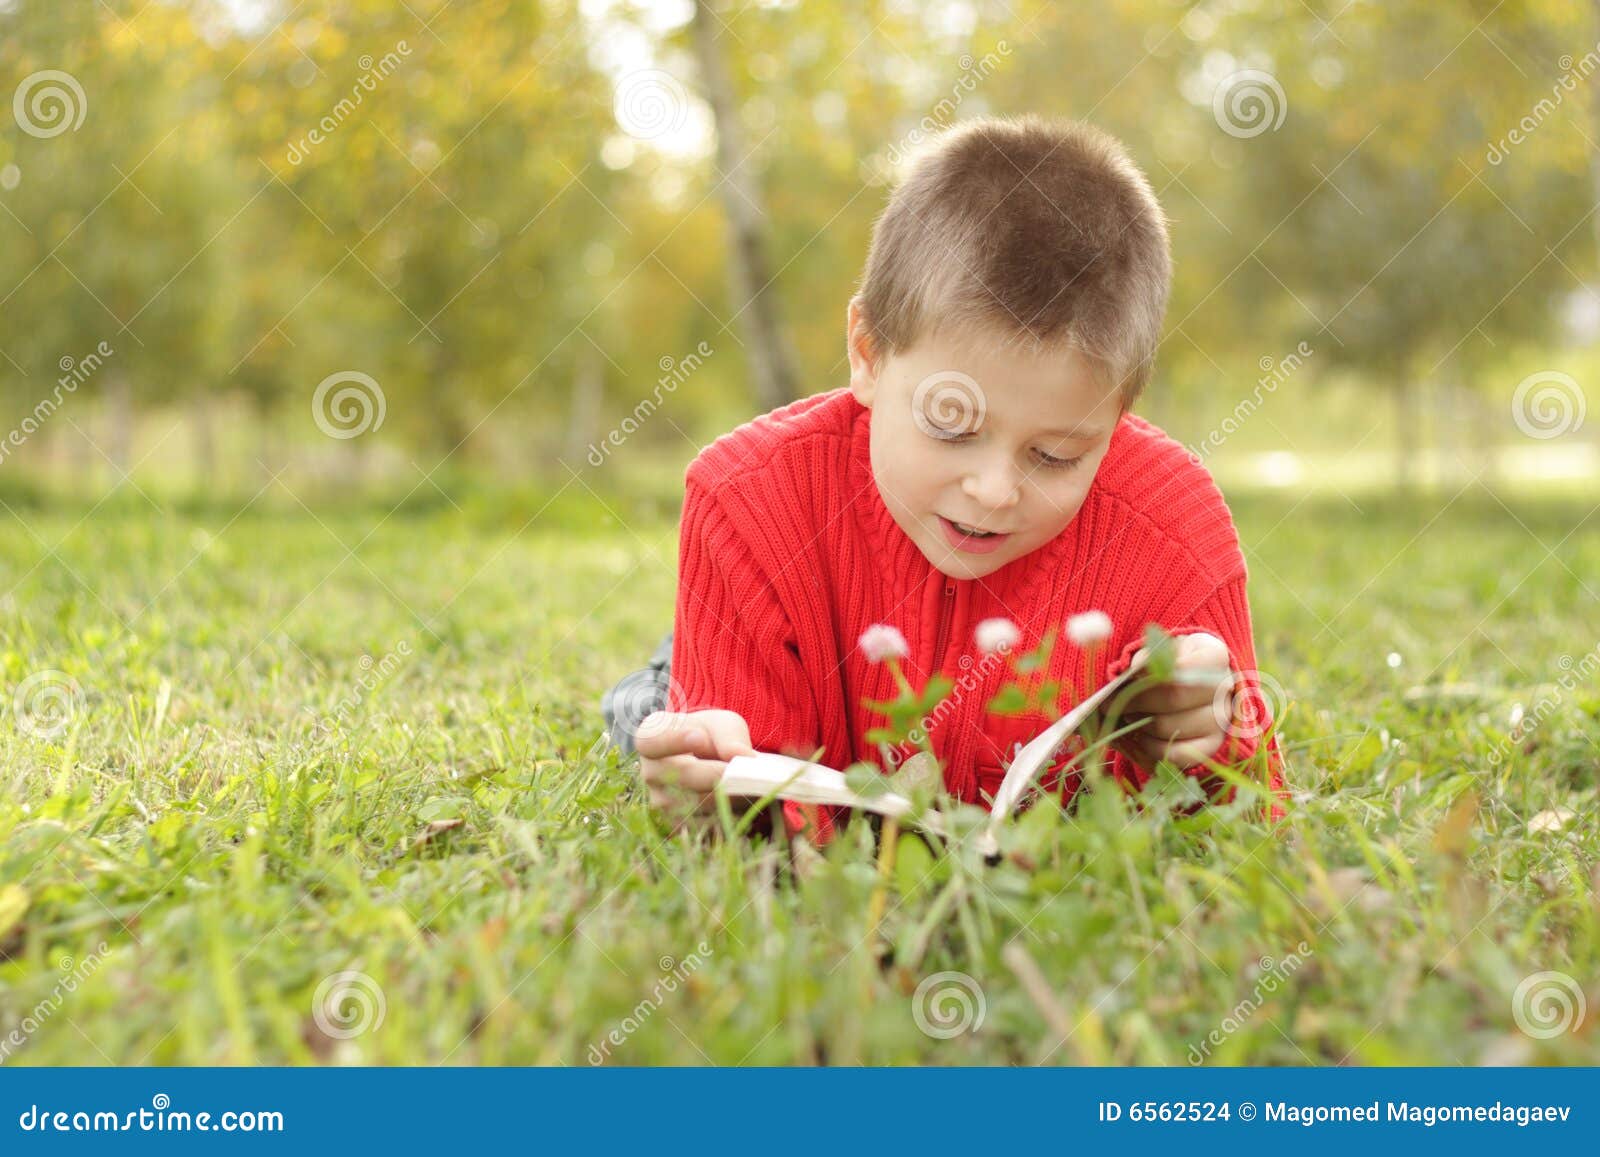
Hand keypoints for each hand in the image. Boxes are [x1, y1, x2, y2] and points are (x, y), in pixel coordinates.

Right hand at [636, 709, 756, 819]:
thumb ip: (728, 736)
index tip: (700, 736)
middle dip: (718, 774)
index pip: (652, 742)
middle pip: (683, 776)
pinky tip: (747, 803)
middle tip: (747, 772)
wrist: (708, 763)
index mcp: (649, 741)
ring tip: (753, 787)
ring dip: (728, 797)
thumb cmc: (710, 736)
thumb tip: (740, 757)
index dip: (674, 741)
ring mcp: (661, 804)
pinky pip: (705, 824)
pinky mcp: (678, 826)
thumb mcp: (720, 724)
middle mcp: (650, 774)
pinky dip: (729, 815)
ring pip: (698, 803)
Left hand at [1113, 632, 1233, 771]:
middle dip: (1136, 702)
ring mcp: (1222, 720)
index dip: (1154, 673)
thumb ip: (1145, 657)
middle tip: (1110, 703)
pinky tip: (1140, 736)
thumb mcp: (1156, 651)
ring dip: (1140, 725)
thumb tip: (1133, 671)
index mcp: (1213, 655)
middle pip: (1175, 697)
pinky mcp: (1212, 746)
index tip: (1126, 677)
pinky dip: (1151, 747)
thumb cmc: (1165, 664)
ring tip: (1125, 717)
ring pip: (1171, 728)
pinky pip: (1176, 754)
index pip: (1188, 665)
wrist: (1183, 684)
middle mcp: (1225, 688)